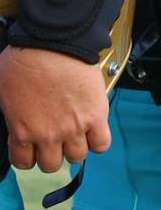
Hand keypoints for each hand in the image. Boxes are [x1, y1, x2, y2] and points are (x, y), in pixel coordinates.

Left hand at [0, 46, 111, 171]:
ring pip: (77, 157)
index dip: (29, 155)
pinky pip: (102, 144)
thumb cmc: (25, 61)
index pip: (24, 163)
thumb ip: (13, 115)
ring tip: (76, 134)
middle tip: (55, 140)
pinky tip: (94, 131)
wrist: (53, 44)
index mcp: (21, 131)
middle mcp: (48, 135)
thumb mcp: (3, 94)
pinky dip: (98, 141)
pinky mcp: (96, 116)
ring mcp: (73, 127)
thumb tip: (18, 118)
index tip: (34, 147)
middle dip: (52, 154)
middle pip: (52, 165)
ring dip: (75, 148)